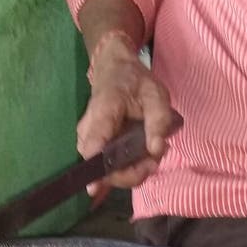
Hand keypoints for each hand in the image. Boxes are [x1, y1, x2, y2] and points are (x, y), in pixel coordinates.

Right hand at [77, 35, 171, 198]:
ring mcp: (88, 142)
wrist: (115, 71)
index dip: (103, 174)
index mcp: (101, 115)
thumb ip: (158, 120)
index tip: (131, 175)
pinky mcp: (94, 149)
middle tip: (155, 158)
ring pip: (106, 171)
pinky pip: (108, 167)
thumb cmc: (134, 81)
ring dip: (132, 171)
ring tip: (152, 153)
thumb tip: (156, 150)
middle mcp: (88, 133)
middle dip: (132, 172)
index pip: (93, 151)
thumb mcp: (155, 93)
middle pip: (101, 169)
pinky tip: (142, 158)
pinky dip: (127, 168)